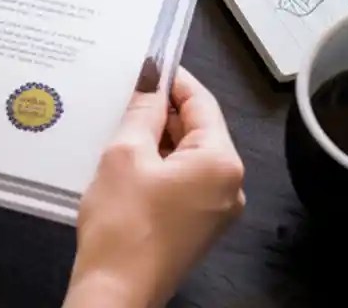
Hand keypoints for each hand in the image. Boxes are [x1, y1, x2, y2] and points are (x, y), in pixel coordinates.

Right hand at [65, 67, 244, 307]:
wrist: (117, 290)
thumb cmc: (122, 222)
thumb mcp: (124, 154)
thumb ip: (142, 112)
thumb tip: (150, 81)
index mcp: (222, 162)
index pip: (202, 103)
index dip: (174, 79)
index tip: (149, 63)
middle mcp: (230, 185)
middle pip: (199, 130)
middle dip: (163, 111)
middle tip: (126, 93)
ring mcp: (217, 210)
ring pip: (189, 157)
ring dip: (158, 139)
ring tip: (121, 124)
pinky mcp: (199, 227)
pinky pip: (184, 182)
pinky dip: (160, 166)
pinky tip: (128, 160)